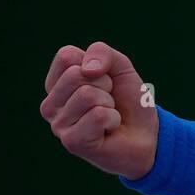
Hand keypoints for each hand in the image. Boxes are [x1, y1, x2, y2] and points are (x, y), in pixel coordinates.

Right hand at [40, 41, 158, 180]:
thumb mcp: (119, 66)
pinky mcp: (71, 142)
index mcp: (55, 84)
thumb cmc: (126, 100)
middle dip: (104, 84)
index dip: (95, 64)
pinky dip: (113, 118)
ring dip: (109, 103)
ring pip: (87, 95)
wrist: (144, 134)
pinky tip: (109, 130)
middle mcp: (50, 105)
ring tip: (108, 115)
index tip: (104, 80)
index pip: (65, 56)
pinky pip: (98, 115)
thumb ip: (101, 52)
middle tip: (109, 101)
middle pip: (75, 74)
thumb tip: (86, 69)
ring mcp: (58, 125)